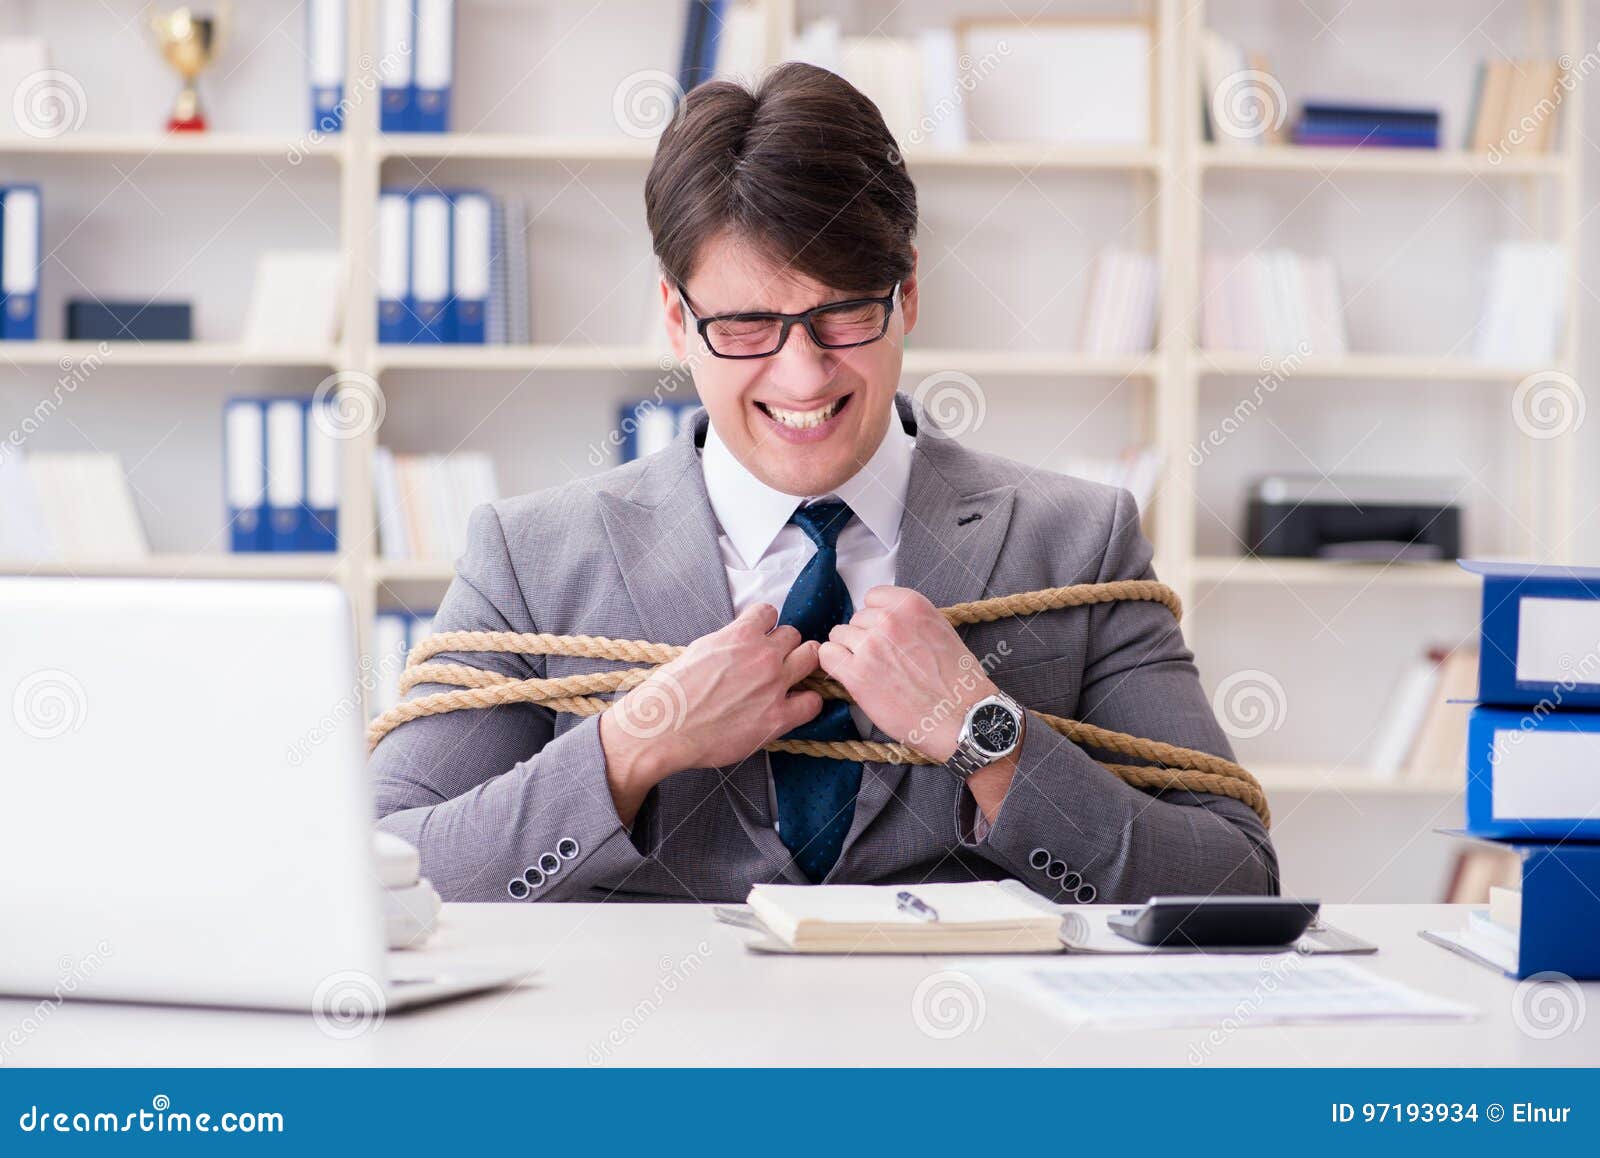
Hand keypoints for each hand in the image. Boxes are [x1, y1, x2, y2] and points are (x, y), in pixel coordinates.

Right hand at [599, 603, 820, 824]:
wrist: (663, 727)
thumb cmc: (671, 691)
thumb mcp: (699, 649)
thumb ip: (728, 642)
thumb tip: (739, 643)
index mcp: (740, 635)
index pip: (769, 612)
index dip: (765, 626)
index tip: (761, 637)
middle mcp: (763, 656)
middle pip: (794, 635)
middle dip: (785, 646)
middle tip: (774, 662)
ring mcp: (774, 686)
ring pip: (810, 658)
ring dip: (801, 666)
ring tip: (789, 680)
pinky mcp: (778, 718)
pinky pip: (813, 702)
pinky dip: (807, 702)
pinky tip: (794, 706)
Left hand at [817, 585, 998, 761]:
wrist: (962, 715)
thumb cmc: (957, 679)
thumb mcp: (940, 630)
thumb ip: (909, 619)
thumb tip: (884, 619)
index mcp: (910, 604)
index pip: (873, 597)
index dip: (876, 618)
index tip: (884, 635)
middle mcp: (888, 620)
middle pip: (855, 618)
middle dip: (864, 637)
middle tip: (882, 660)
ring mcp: (870, 645)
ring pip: (838, 635)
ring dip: (849, 652)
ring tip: (870, 671)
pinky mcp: (857, 673)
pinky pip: (827, 656)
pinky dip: (835, 665)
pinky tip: (852, 677)